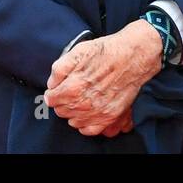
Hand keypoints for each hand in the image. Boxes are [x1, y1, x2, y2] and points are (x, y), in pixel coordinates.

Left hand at [44, 19, 162, 136]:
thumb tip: (51, 84)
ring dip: (73, 112)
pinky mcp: (110, 116)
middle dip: (62, 102)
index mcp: (72, 87)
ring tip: (78, 100)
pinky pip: (89, 130)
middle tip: (69, 91)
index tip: (56, 89)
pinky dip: (85, 123)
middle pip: (61, 111)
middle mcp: (84, 103)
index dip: (52, 92)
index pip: (51, 99)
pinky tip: (86, 113)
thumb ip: (58, 70)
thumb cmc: (105, 52)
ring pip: (73, 121)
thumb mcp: (76, 52)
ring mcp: (97, 112)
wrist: (131, 57)